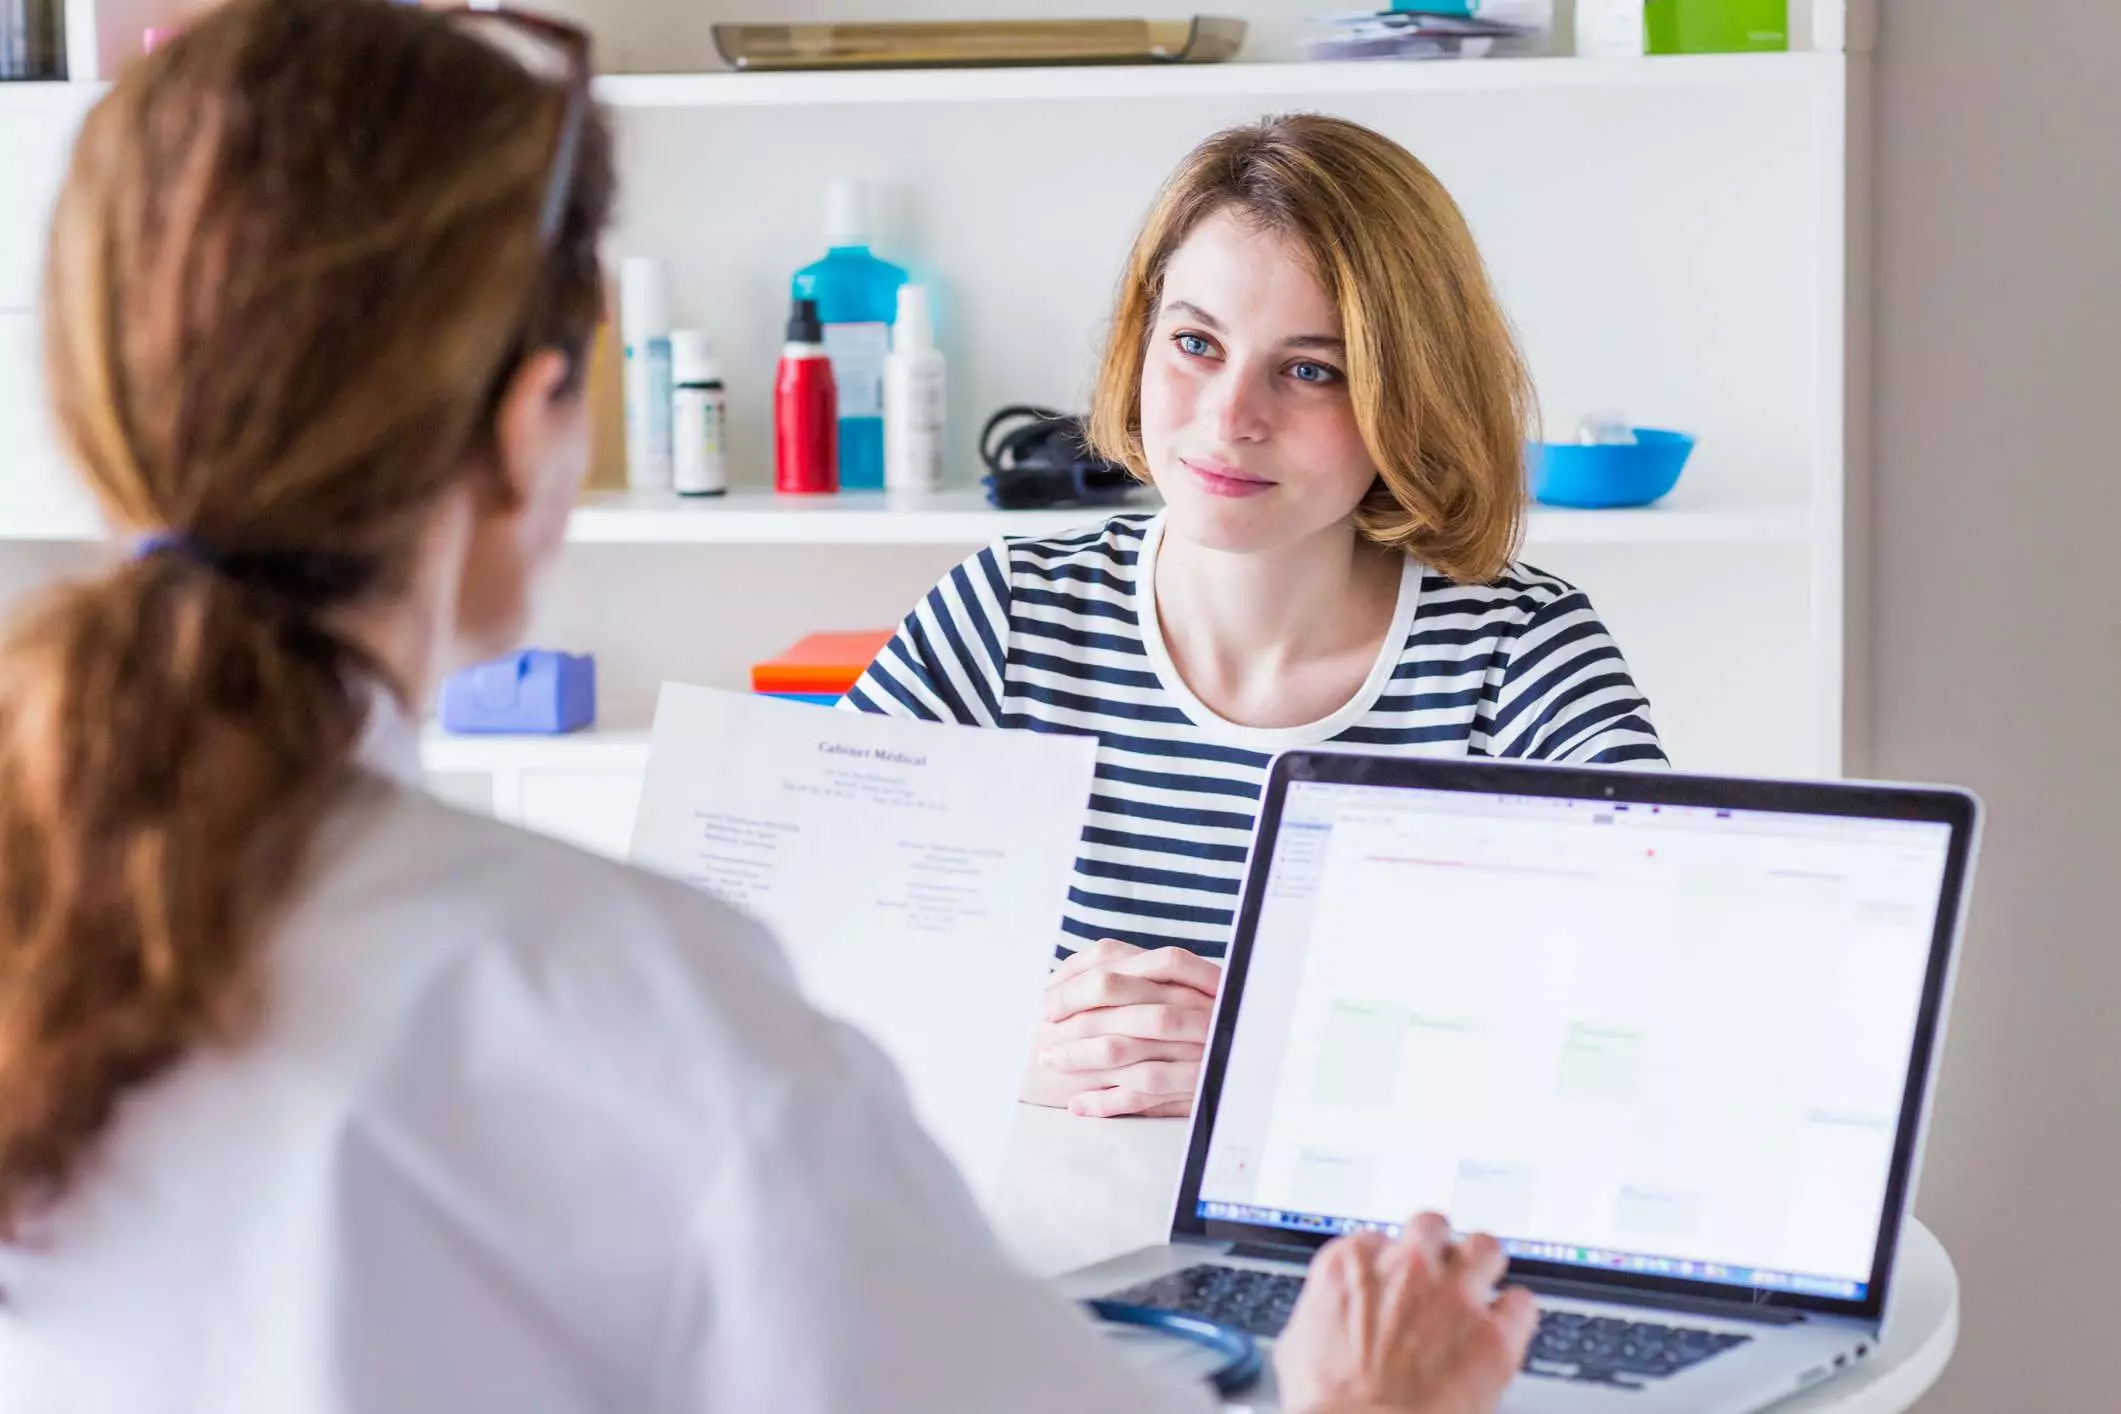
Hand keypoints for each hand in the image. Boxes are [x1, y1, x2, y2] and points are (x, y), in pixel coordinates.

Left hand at [1020, 939, 1219, 1117]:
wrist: (1279, 1052)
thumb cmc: (1226, 1019)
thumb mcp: (1195, 989)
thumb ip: (1151, 977)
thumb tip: (1092, 970)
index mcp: (1184, 974)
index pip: (1117, 961)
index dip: (1075, 977)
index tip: (1048, 993)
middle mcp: (1190, 1004)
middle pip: (1115, 997)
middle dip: (1068, 1013)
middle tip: (1041, 1027)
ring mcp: (1195, 1045)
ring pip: (1123, 1047)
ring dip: (1078, 1055)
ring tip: (1049, 1060)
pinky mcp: (1199, 1084)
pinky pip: (1143, 1094)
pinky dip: (1106, 1101)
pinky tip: (1080, 1105)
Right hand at [1277, 1213, 1536, 1413]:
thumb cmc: (1327, 1405)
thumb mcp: (1298, 1344)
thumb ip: (1321, 1312)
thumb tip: (1328, 1319)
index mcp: (1352, 1264)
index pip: (1377, 1238)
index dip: (1389, 1265)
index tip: (1393, 1281)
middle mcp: (1406, 1267)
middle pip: (1432, 1227)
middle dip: (1437, 1249)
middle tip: (1440, 1274)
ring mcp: (1454, 1296)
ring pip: (1485, 1247)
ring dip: (1482, 1267)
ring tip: (1481, 1288)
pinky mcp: (1494, 1334)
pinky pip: (1520, 1303)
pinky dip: (1514, 1316)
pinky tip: (1504, 1330)